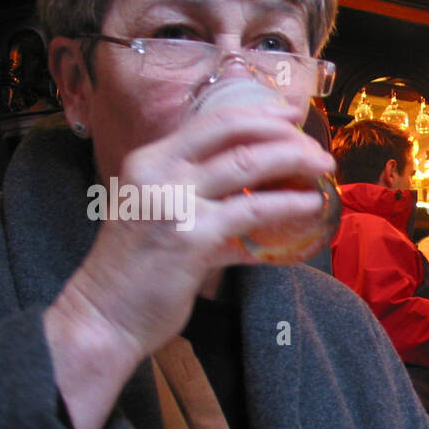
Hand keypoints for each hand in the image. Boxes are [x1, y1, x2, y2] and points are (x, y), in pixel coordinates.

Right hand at [44, 101, 334, 428]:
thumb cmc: (136, 272)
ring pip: (248, 163)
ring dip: (294, 161)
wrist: (104, 315)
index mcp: (149, 160)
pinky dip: (289, 205)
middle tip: (317, 145)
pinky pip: (254, 212)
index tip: (292, 115)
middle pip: (232, 131)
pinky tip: (312, 206)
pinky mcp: (192, 237)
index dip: (257, 113)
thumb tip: (254, 195)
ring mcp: (174, 202)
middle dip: (282, 131)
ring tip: (324, 168)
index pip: (210, 121)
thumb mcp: (160, 216)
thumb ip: (200, 198)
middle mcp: (158, 171)